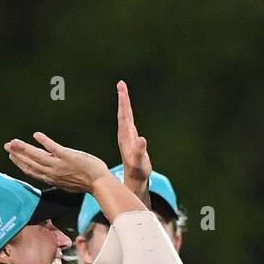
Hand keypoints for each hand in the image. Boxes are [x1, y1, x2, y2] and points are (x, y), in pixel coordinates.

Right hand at [5, 132, 108, 192]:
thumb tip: (50, 173)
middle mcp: (52, 173)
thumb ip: (57, 176)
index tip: (12, 156)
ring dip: (24, 149)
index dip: (20, 164)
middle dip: (17, 155)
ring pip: (36, 156)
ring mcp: (59, 165)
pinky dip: (43, 141)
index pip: (32, 171)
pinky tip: (36, 135)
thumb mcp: (68, 182)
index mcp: (52, 179)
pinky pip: (52, 148)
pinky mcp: (67, 156)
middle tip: (7, 146)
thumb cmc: (87, 182)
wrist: (100, 182)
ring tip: (14, 142)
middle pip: (30, 164)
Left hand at [115, 80, 151, 198]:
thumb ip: (139, 151)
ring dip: (124, 104)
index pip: (125, 116)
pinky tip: (127, 109)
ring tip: (123, 91)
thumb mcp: (139, 162)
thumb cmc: (138, 172)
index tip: (122, 89)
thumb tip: (141, 139)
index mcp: (126, 137)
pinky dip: (128, 113)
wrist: (134, 179)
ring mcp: (128, 137)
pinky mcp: (131, 139)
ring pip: (125, 116)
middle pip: (124, 113)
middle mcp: (125, 134)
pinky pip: (129, 122)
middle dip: (123, 98)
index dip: (124, 102)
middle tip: (121, 84)